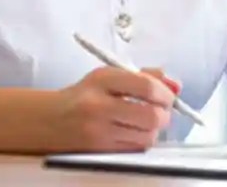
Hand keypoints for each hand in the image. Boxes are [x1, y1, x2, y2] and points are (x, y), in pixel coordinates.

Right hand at [53, 67, 177, 151]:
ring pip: (147, 136)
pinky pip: (136, 148)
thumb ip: (144, 77)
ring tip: (147, 121)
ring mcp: (99, 131)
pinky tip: (134, 131)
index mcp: (102, 80)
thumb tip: (176, 86)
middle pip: (151, 116)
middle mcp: (99, 106)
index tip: (168, 95)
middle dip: (164, 114)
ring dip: (155, 129)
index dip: (165, 93)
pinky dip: (142, 140)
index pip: (146, 86)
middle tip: (162, 110)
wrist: (50, 120)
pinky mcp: (100, 150)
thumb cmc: (84, 95)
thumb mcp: (110, 76)